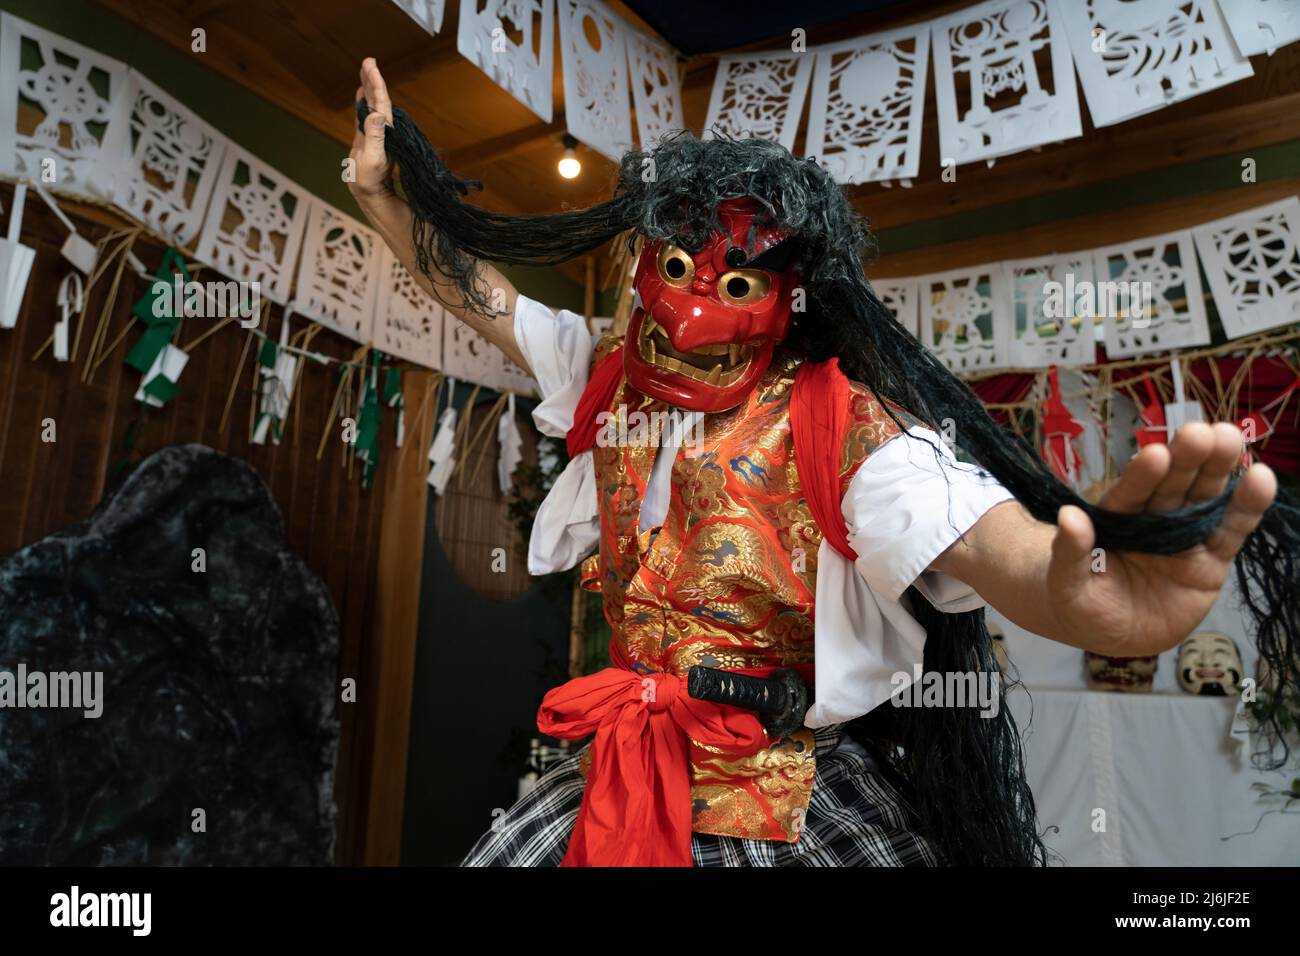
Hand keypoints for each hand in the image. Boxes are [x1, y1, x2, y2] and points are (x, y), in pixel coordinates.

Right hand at [349, 57, 395, 205]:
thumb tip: (377, 114)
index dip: (376, 84)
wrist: (371, 195)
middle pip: (378, 100)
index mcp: (384, 131)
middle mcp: (382, 130)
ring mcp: (376, 134)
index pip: (381, 103)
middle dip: (373, 80)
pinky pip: (366, 114)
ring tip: (365, 70)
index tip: (371, 66)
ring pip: (373, 105)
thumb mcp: (372, 159)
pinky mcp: (369, 139)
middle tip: (368, 61)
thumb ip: (375, 136)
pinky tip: (360, 94)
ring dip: (368, 87)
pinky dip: (364, 101)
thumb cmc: (370, 181)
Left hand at [1046, 422, 1276, 656]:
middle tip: (1200, 432)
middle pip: (1172, 484)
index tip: (1155, 454)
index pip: (1131, 492)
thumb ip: (1069, 552)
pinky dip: (1247, 506)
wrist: (1112, 634)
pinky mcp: (1211, 560)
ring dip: (1218, 470)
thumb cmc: (1081, 602)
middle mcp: (1153, 518)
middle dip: (1186, 458)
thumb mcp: (1065, 583)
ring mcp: (1184, 536)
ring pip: (1204, 498)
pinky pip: (1231, 531)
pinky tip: (1261, 478)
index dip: (1143, 474)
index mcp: (1117, 517)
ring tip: (1230, 438)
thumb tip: (1068, 516)